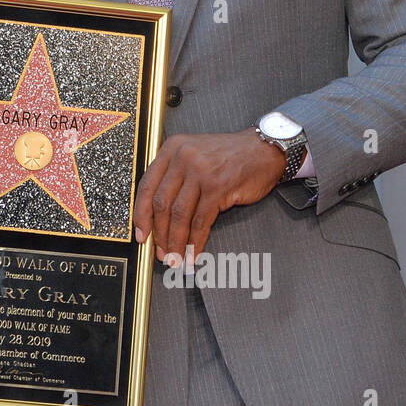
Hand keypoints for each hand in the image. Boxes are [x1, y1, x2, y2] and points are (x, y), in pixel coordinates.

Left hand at [134, 129, 285, 261]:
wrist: (264, 148)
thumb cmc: (230, 154)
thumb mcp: (195, 154)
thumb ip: (175, 175)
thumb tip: (157, 214)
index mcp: (172, 149)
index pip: (147, 186)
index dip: (141, 214)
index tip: (141, 233)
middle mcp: (183, 158)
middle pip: (161, 203)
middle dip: (159, 234)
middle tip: (161, 252)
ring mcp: (201, 172)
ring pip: (179, 214)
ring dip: (176, 241)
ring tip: (176, 257)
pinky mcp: (218, 186)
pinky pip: (200, 221)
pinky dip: (195, 241)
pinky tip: (194, 252)